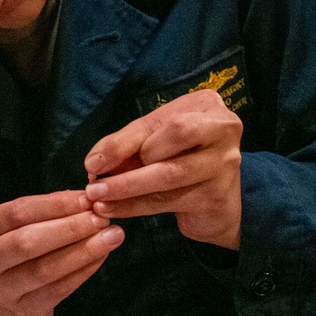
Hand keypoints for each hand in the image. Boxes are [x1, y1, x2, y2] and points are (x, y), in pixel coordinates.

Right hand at [0, 189, 124, 315]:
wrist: (2, 306)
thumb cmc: (16, 256)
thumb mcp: (17, 229)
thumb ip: (46, 213)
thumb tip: (86, 200)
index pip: (17, 212)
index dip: (55, 204)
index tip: (87, 198)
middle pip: (27, 241)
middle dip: (69, 227)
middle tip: (101, 218)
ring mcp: (1, 290)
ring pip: (45, 268)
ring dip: (83, 250)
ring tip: (111, 236)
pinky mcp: (24, 312)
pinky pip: (59, 289)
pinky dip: (84, 271)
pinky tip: (102, 257)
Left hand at [83, 89, 242, 250]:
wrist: (217, 205)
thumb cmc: (182, 161)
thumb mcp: (156, 143)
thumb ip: (128, 144)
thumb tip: (95, 162)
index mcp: (206, 105)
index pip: (160, 119)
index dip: (123, 141)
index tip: (92, 162)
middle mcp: (223, 129)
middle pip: (174, 134)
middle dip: (131, 159)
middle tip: (100, 180)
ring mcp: (224, 162)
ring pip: (169, 172)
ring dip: (127, 186)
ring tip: (98, 197)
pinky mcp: (217, 194)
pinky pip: (168, 200)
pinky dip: (135, 206)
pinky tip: (114, 210)